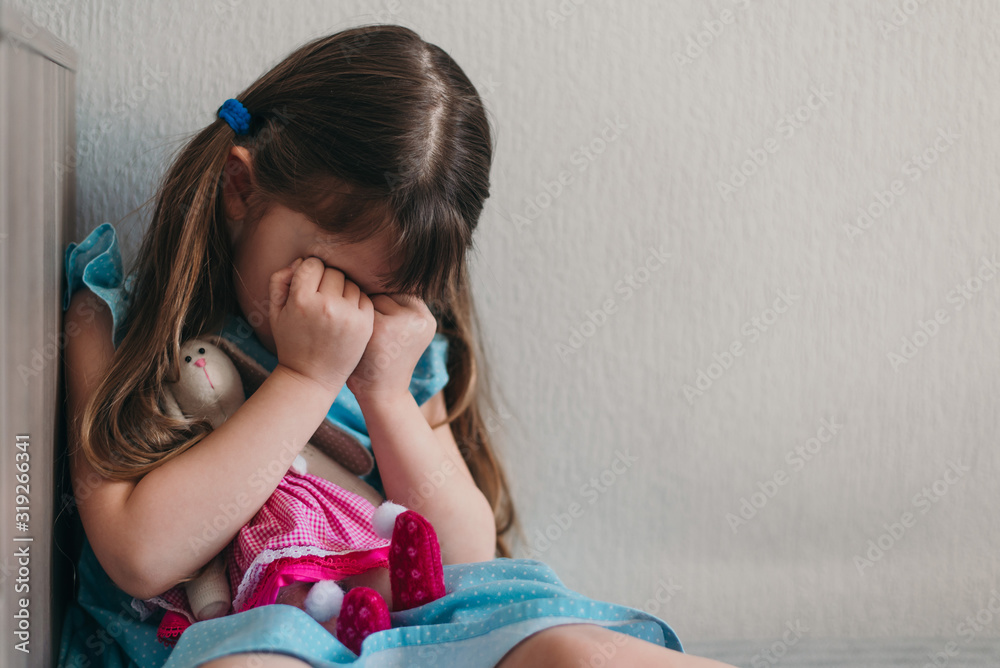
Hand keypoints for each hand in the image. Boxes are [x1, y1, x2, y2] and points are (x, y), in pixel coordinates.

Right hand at [268, 257, 374, 394]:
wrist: (312, 377)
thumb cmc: (291, 342)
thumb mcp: (275, 312)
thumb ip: (279, 280)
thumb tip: (301, 261)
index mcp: (302, 301)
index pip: (312, 264)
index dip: (309, 273)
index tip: (307, 287)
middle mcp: (327, 306)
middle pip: (333, 271)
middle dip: (326, 281)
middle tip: (320, 300)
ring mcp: (349, 315)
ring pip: (350, 283)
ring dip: (342, 291)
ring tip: (332, 310)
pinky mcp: (365, 323)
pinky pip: (364, 297)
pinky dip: (355, 302)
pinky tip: (345, 316)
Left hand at [345, 293, 437, 403]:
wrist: (381, 397)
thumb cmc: (386, 362)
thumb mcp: (401, 333)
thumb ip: (396, 308)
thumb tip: (370, 273)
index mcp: (426, 318)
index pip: (396, 293)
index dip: (382, 310)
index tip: (380, 332)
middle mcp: (419, 319)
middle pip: (383, 293)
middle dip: (372, 311)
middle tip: (373, 338)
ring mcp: (400, 323)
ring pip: (370, 299)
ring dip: (360, 315)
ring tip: (365, 340)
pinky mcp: (381, 329)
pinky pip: (358, 309)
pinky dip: (352, 322)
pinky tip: (355, 340)